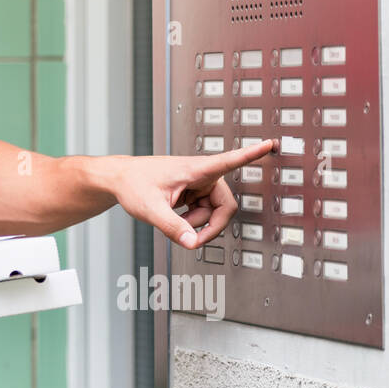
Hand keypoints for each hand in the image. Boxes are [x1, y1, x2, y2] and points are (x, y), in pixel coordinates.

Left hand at [109, 139, 277, 248]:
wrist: (119, 179)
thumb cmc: (133, 184)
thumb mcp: (150, 209)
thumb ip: (172, 227)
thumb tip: (192, 243)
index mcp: (195, 169)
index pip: (229, 160)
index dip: (251, 154)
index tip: (269, 144)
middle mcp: (201, 175)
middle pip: (224, 206)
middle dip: (211, 225)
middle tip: (193, 240)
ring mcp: (197, 184)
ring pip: (212, 212)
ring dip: (196, 224)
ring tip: (172, 221)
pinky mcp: (193, 192)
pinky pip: (203, 213)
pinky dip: (191, 221)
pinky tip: (174, 217)